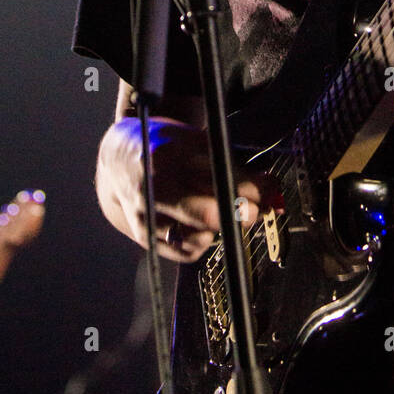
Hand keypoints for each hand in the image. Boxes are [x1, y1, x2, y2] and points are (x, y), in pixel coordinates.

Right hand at [100, 117, 283, 263]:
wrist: (121, 160)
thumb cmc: (169, 148)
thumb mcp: (198, 142)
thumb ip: (234, 164)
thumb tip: (272, 189)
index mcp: (170, 152)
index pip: (217, 175)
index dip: (247, 189)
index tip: (264, 193)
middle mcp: (155, 185)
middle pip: (205, 212)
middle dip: (238, 214)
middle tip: (252, 212)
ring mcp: (146, 213)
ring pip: (198, 236)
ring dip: (219, 228)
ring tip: (219, 213)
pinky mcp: (145, 236)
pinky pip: (186, 251)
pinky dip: (202, 242)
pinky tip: (201, 226)